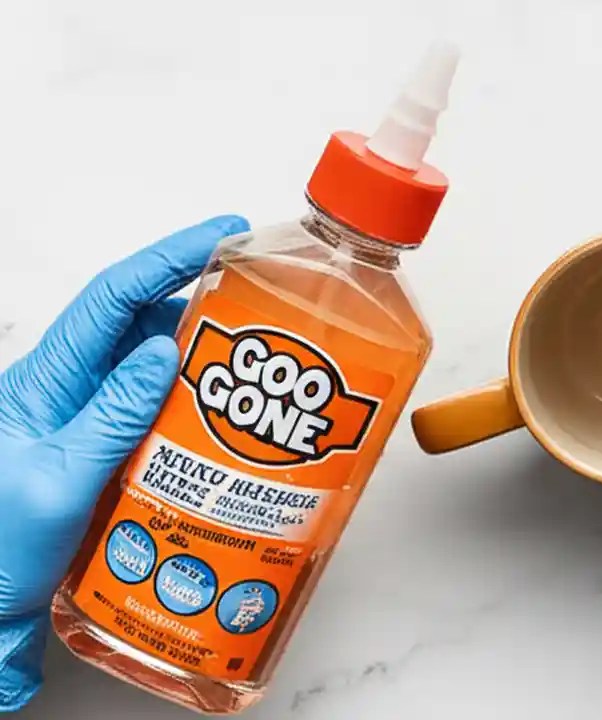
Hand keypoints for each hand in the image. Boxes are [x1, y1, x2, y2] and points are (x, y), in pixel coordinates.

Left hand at [0, 216, 246, 710]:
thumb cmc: (3, 550)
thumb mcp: (61, 481)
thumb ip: (114, 415)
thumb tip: (163, 349)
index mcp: (44, 380)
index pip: (111, 296)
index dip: (168, 256)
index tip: (223, 233)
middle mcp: (66, 386)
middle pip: (138, 317)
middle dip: (198, 296)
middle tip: (260, 296)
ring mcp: (86, 414)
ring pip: (151, 359)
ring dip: (200, 351)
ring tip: (255, 356)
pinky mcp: (105, 443)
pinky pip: (154, 403)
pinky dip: (193, 398)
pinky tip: (224, 412)